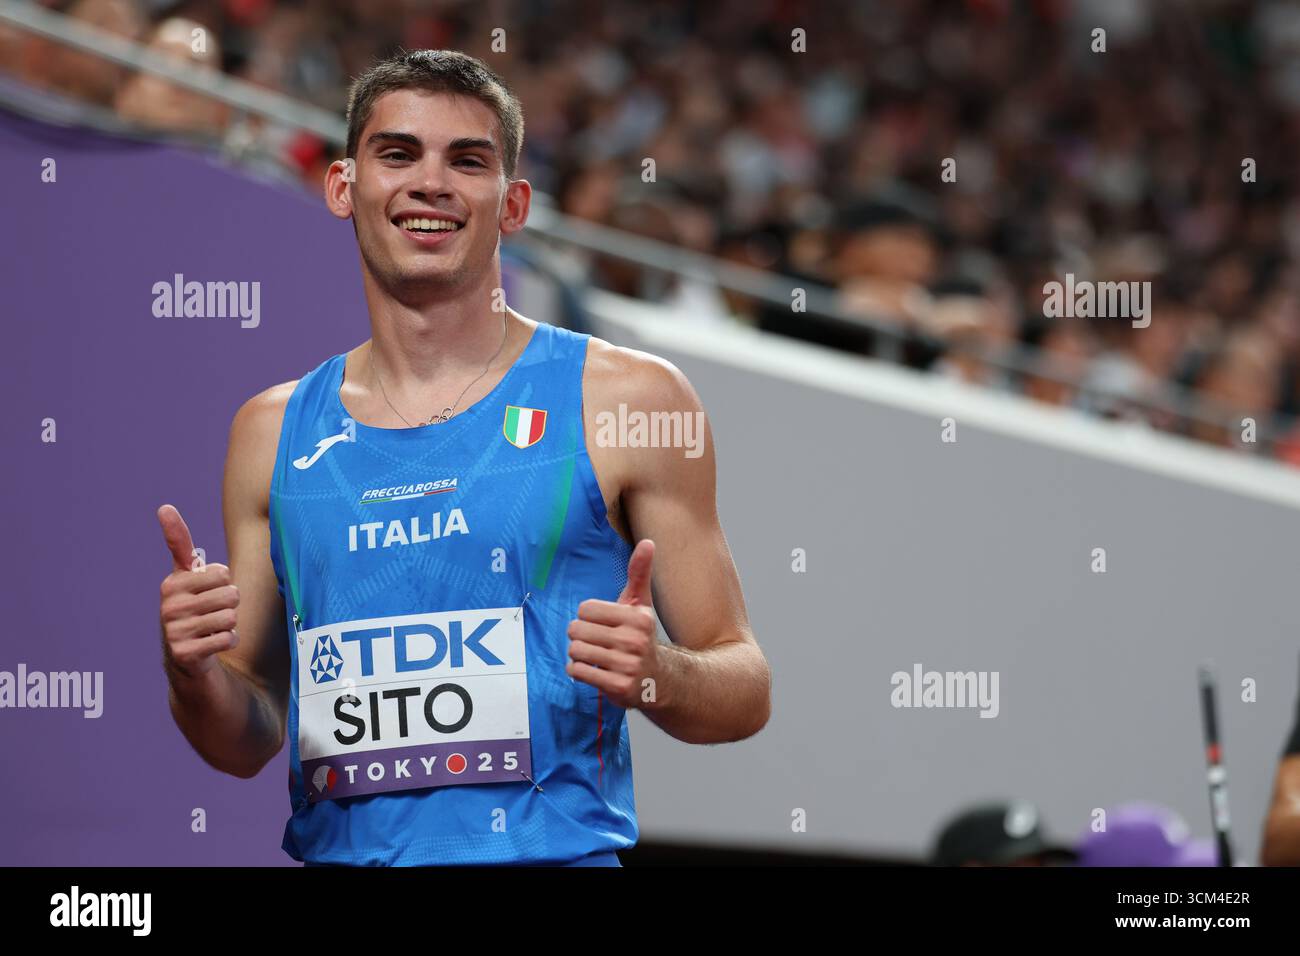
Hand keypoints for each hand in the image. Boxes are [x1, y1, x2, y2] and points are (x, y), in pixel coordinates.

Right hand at [158, 504, 238, 679]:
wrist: (185, 657)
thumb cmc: (192, 607)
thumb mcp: (185, 575)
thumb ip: (179, 543)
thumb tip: (164, 507)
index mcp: (172, 583)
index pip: (221, 572)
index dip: (224, 582)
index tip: (206, 590)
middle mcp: (169, 606)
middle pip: (232, 594)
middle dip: (230, 604)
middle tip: (213, 612)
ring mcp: (175, 630)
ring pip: (231, 617)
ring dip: (229, 624)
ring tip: (211, 627)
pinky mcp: (185, 653)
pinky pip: (228, 639)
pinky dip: (228, 641)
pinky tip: (213, 642)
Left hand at [566, 539, 659, 708]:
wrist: (658, 680)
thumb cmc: (641, 636)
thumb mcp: (642, 604)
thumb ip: (639, 573)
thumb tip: (648, 542)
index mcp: (639, 617)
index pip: (585, 609)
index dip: (587, 617)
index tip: (602, 624)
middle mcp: (635, 641)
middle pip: (576, 630)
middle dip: (580, 636)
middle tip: (595, 642)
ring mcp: (628, 666)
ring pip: (575, 651)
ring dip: (578, 654)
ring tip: (594, 656)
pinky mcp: (619, 687)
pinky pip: (579, 672)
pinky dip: (579, 671)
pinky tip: (593, 670)